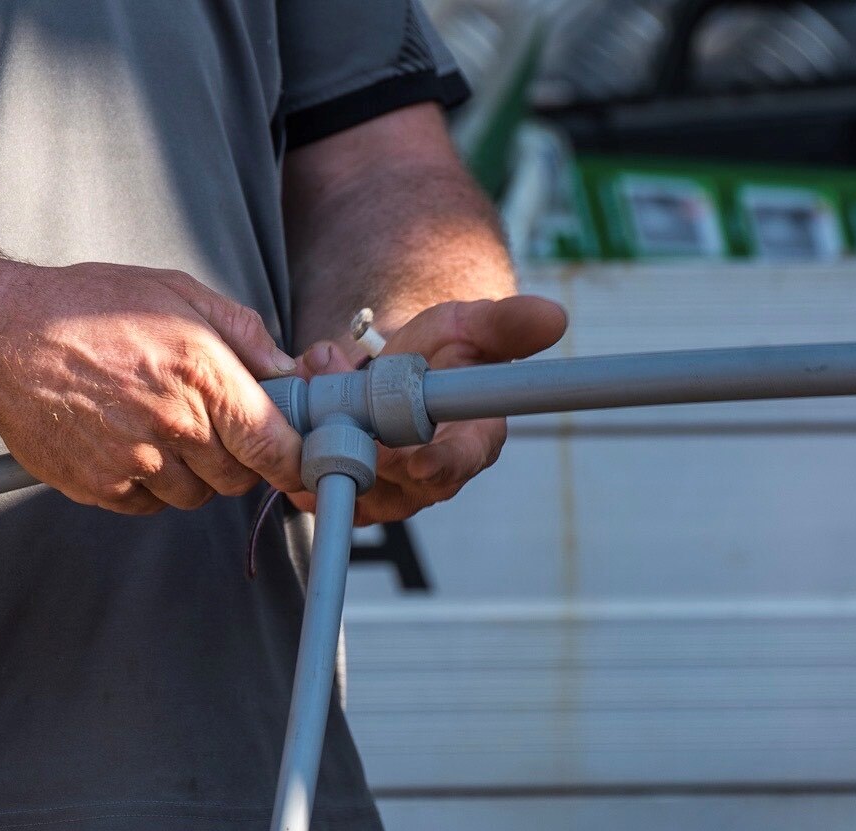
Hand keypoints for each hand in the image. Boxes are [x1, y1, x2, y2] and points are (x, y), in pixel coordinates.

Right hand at [0, 262, 303, 513]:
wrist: (4, 340)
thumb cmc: (89, 309)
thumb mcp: (179, 295)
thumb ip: (245, 335)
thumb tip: (287, 372)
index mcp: (205, 375)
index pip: (275, 446)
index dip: (294, 460)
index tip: (296, 459)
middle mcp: (175, 424)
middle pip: (240, 478)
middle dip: (238, 458)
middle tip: (212, 425)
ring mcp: (137, 463)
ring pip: (196, 495)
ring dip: (192, 472)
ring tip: (158, 425)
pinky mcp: (103, 488)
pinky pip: (150, 505)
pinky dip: (149, 484)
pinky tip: (127, 440)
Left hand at [292, 295, 565, 523]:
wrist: (400, 368)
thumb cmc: (446, 351)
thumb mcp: (472, 327)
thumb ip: (507, 325)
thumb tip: (555, 317)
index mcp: (471, 443)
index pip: (460, 465)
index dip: (440, 465)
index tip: (418, 459)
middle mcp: (429, 477)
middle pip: (396, 485)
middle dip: (364, 444)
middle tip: (343, 400)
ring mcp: (386, 490)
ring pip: (349, 484)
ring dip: (324, 436)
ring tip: (319, 378)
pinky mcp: (345, 488)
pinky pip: (314, 481)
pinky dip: (299, 444)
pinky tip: (299, 400)